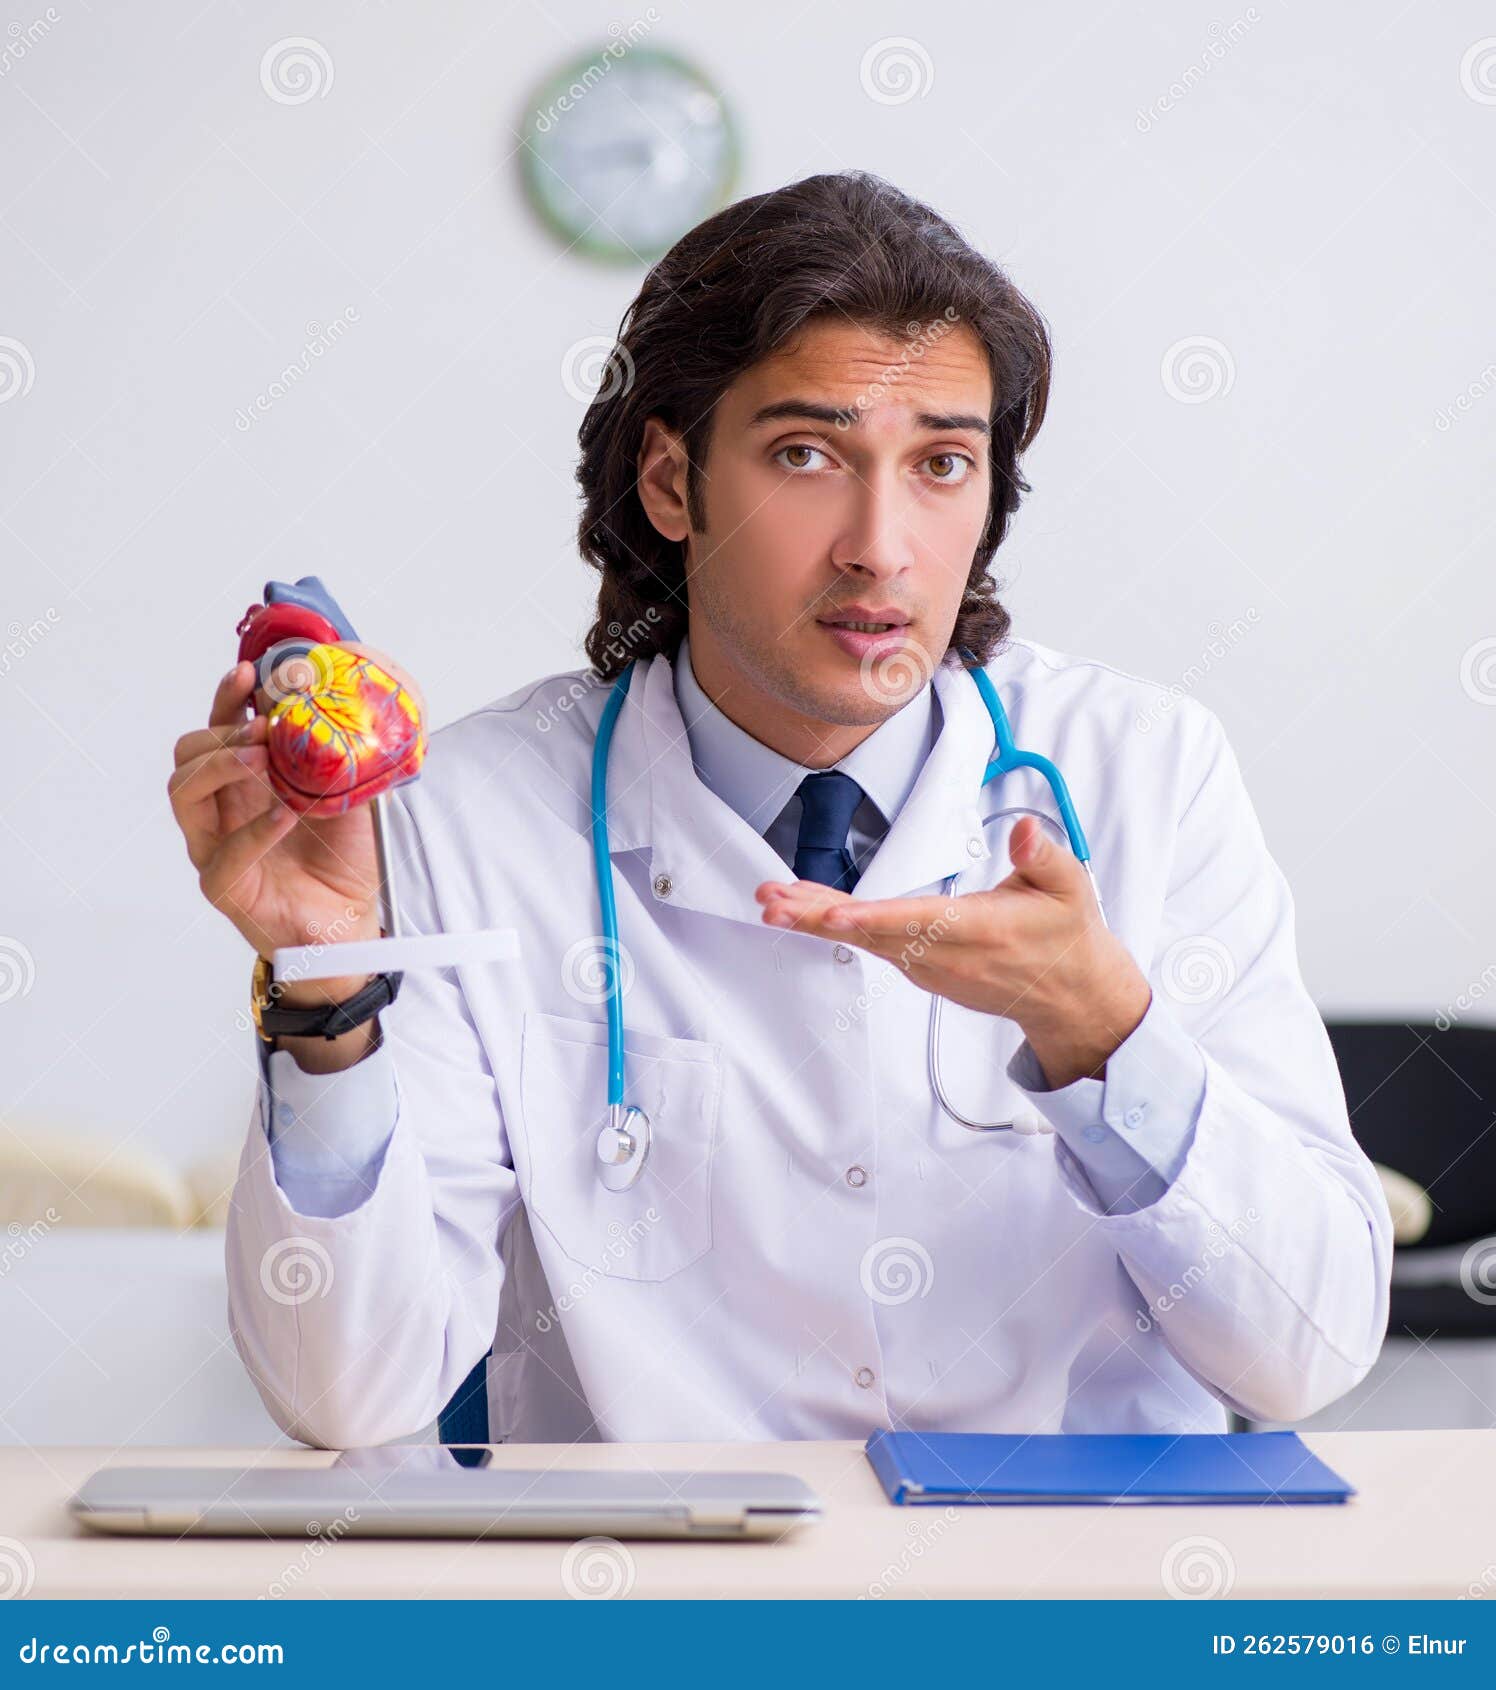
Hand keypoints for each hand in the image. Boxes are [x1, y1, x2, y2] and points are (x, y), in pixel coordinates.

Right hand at [167, 644, 417, 1004]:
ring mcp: (214, 846)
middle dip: (223, 731)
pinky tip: (285, 812)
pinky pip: (223, 853)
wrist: (352, 921)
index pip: (217, 729)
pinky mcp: (224, 885)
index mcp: (244, 782)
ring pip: (184, 792)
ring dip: (223, 766)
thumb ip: (340, 754)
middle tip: (265, 727)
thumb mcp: (349, 793)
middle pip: (187, 754)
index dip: (227, 699)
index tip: (251, 674)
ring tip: (264, 758)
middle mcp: (220, 809)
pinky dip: (254, 828)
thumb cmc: (342, 858)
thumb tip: (355, 704)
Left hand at [755, 816, 1151, 1088]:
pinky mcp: (920, 970)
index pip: (920, 924)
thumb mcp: (1069, 888)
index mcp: (981, 930)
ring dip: (818, 921)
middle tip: (775, 903)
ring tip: (776, 901)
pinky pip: (872, 947)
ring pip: (866, 941)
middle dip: (819, 919)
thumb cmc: (1064, 937)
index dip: (875, 919)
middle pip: (874, 935)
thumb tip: (1024, 830)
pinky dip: (838, 928)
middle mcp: (948, 955)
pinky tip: (808, 911)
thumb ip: (1043, 856)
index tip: (836, 916)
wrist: (1068, 995)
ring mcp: (930, 968)